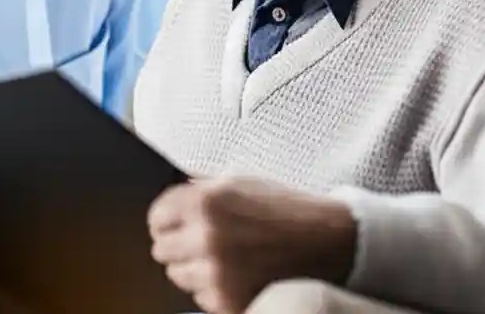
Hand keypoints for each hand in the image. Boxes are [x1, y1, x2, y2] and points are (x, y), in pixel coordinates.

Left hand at [147, 177, 356, 313]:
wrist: (328, 241)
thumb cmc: (286, 209)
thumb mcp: (240, 182)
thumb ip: (200, 188)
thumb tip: (169, 199)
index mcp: (206, 201)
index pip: (156, 217)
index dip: (168, 219)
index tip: (178, 222)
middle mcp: (207, 237)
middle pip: (161, 249)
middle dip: (179, 244)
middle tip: (203, 241)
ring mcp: (217, 273)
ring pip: (178, 276)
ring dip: (194, 268)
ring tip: (225, 258)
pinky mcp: (228, 302)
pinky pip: (199, 298)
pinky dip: (213, 289)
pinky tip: (237, 275)